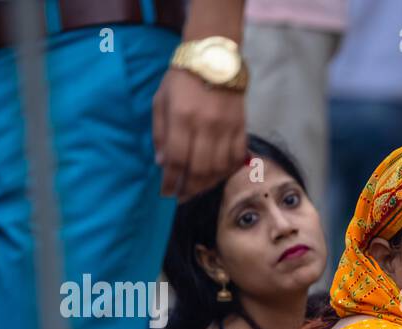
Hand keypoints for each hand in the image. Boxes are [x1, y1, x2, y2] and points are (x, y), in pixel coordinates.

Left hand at [152, 68, 246, 199]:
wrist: (213, 59)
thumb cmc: (182, 79)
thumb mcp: (161, 101)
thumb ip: (161, 133)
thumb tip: (163, 164)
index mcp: (182, 118)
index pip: (178, 159)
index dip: (171, 181)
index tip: (166, 193)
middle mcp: (206, 126)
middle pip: (200, 169)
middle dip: (189, 187)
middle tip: (181, 196)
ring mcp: (227, 128)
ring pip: (219, 168)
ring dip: (207, 183)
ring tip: (197, 188)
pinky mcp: (241, 128)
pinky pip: (236, 158)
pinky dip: (226, 171)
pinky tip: (216, 176)